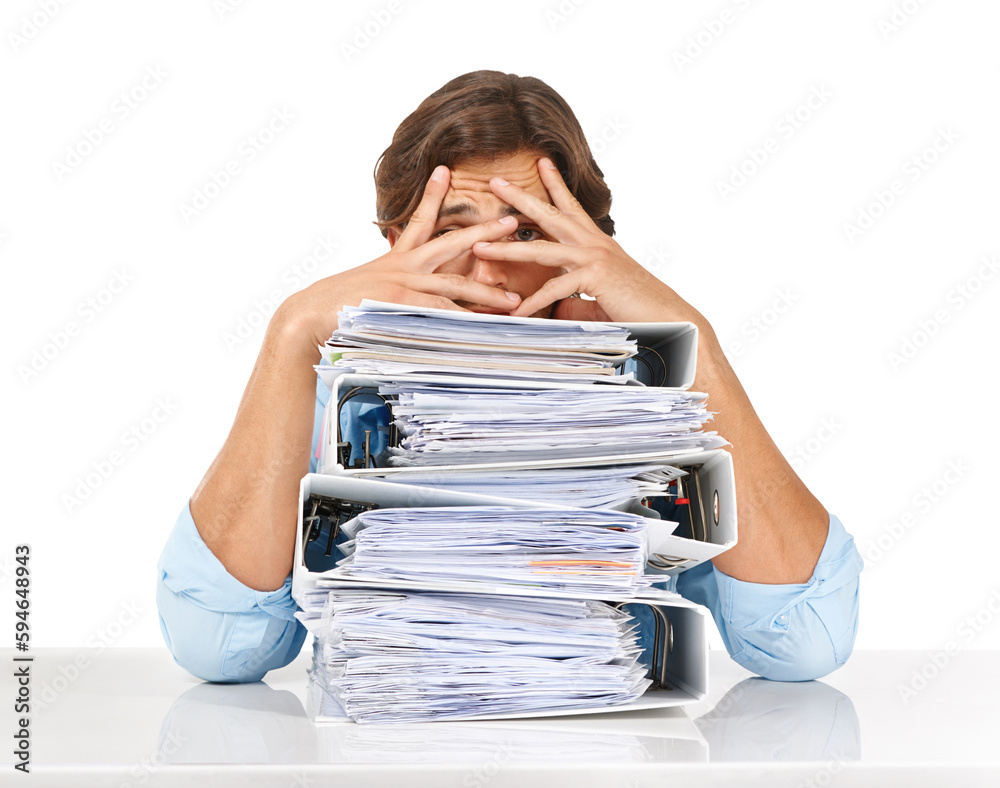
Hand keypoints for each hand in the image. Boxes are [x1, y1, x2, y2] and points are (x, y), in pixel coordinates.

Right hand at [278, 165, 523, 350]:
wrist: (310, 314)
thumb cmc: (336, 304)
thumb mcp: (367, 287)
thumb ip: (390, 284)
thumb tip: (400, 293)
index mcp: (396, 258)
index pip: (418, 218)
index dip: (432, 194)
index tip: (444, 169)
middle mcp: (404, 266)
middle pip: (452, 242)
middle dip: (484, 230)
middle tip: (512, 220)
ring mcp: (406, 284)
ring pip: (456, 285)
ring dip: (488, 294)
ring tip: (515, 302)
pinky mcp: (404, 304)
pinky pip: (443, 314)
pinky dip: (465, 323)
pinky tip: (484, 328)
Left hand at [472, 158, 707, 325]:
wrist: (672, 319)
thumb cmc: (640, 309)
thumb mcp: (602, 300)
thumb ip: (577, 300)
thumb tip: (556, 307)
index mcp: (597, 244)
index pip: (572, 207)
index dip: (555, 185)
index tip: (541, 163)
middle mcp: (595, 244)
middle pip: (550, 215)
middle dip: (519, 198)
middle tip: (494, 182)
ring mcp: (595, 257)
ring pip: (541, 248)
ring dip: (507, 248)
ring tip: (479, 247)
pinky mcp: (596, 276)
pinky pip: (555, 288)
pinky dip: (532, 303)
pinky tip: (515, 312)